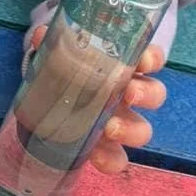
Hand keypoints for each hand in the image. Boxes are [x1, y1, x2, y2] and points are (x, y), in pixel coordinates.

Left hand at [26, 28, 165, 175]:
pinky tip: (96, 156)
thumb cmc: (66, 70)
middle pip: (154, 95)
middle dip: (146, 94)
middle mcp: (129, 95)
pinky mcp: (106, 148)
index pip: (151, 60)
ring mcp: (120, 123)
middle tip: (128, 93)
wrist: (49, 99)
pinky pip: (118, 158)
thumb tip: (41, 35)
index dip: (152, 59)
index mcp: (125, 67)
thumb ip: (53, 43)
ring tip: (110, 127)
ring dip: (131, 129)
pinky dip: (111, 159)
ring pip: (142, 129)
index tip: (144, 60)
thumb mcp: (60, 53)